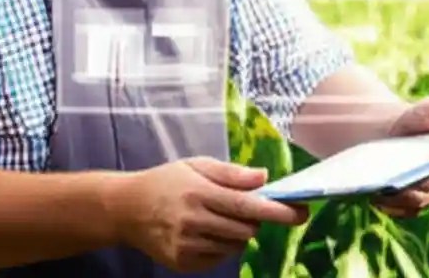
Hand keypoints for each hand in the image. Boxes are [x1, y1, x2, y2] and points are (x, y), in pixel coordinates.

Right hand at [108, 157, 308, 272]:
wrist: (126, 209)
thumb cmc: (167, 181)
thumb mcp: (197, 166)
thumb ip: (232, 173)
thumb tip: (265, 177)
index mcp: (200, 193)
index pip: (248, 205)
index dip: (278, 211)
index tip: (302, 213)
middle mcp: (194, 221)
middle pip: (246, 228)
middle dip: (255, 218)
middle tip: (245, 207)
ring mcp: (187, 245)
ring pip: (235, 245)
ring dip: (238, 232)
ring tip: (219, 216)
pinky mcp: (183, 262)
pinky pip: (219, 258)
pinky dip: (222, 246)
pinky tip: (207, 231)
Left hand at [371, 97, 428, 218]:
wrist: (386, 132)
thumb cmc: (417, 119)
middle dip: (425, 178)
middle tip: (414, 174)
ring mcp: (421, 195)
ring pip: (418, 200)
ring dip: (406, 193)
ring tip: (391, 186)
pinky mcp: (402, 206)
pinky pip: (399, 210)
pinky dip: (390, 203)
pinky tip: (379, 194)